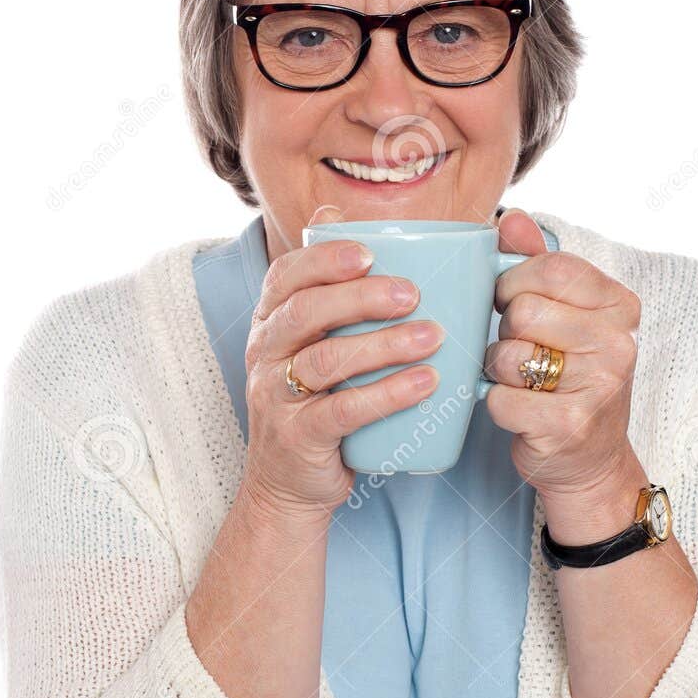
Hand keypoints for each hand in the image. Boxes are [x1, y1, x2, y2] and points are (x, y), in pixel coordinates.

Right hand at [239, 205, 443, 523]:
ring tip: (432, 336)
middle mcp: (266, 353)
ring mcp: (276, 396)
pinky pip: (341, 411)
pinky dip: (386, 395)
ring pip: (325, 359)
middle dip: (360, 296)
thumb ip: (328, 287)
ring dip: (383, 344)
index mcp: (271, 322)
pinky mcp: (298, 437)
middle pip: (305, 310)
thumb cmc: (316, 402)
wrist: (289, 485)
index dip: (324, 258)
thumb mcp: (315, 343)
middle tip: (413, 293)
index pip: (285, 275)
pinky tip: (424, 383)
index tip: (370, 252)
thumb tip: (340, 212)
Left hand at [484, 208, 644, 532]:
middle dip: (506, 331)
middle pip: (522, 310)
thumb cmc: (568, 378)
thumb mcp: (563, 314)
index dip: (513, 283)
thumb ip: (535, 262)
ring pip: (508, 354)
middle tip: (524, 352)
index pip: (549, 267)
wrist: (588, 461)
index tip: (514, 304)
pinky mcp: (569, 425)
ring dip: (499, 370)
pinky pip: (499, 398)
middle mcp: (619, 343)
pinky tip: (521, 412)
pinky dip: (496, 406)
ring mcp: (599, 386)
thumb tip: (510, 218)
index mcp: (620, 306)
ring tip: (523, 383)